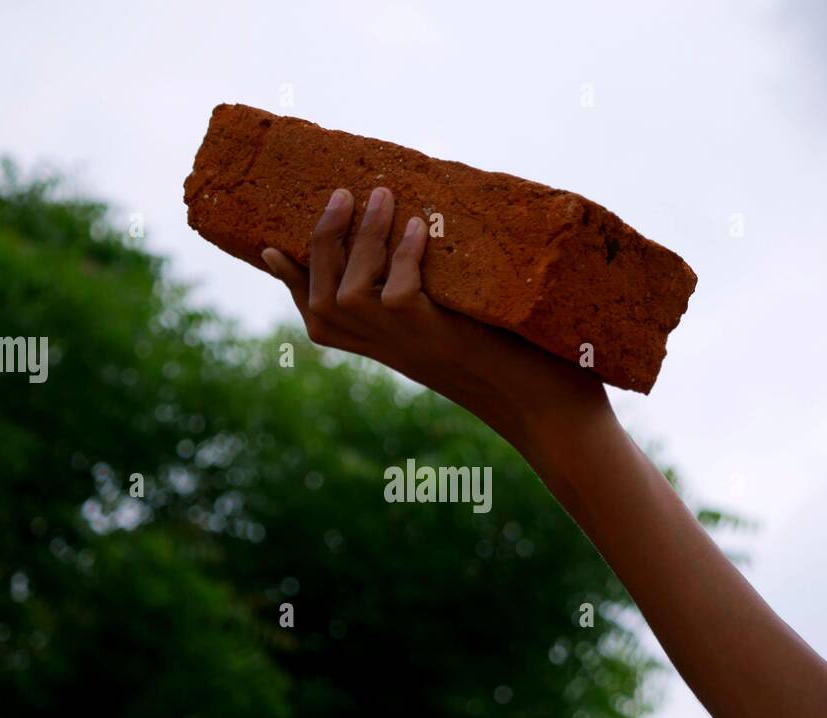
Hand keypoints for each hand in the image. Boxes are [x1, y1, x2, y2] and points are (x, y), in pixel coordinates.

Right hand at [260, 186, 608, 447]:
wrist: (556, 413)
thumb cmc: (527, 368)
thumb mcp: (473, 328)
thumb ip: (449, 299)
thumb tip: (451, 240)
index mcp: (392, 349)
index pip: (321, 321)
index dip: (292, 284)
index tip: (270, 247)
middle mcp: (391, 352)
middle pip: (320, 302)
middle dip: (320, 244)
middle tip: (343, 194)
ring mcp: (410, 348)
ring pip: (348, 294)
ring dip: (360, 239)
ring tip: (380, 195)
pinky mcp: (437, 340)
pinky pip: (397, 295)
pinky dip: (403, 257)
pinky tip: (419, 230)